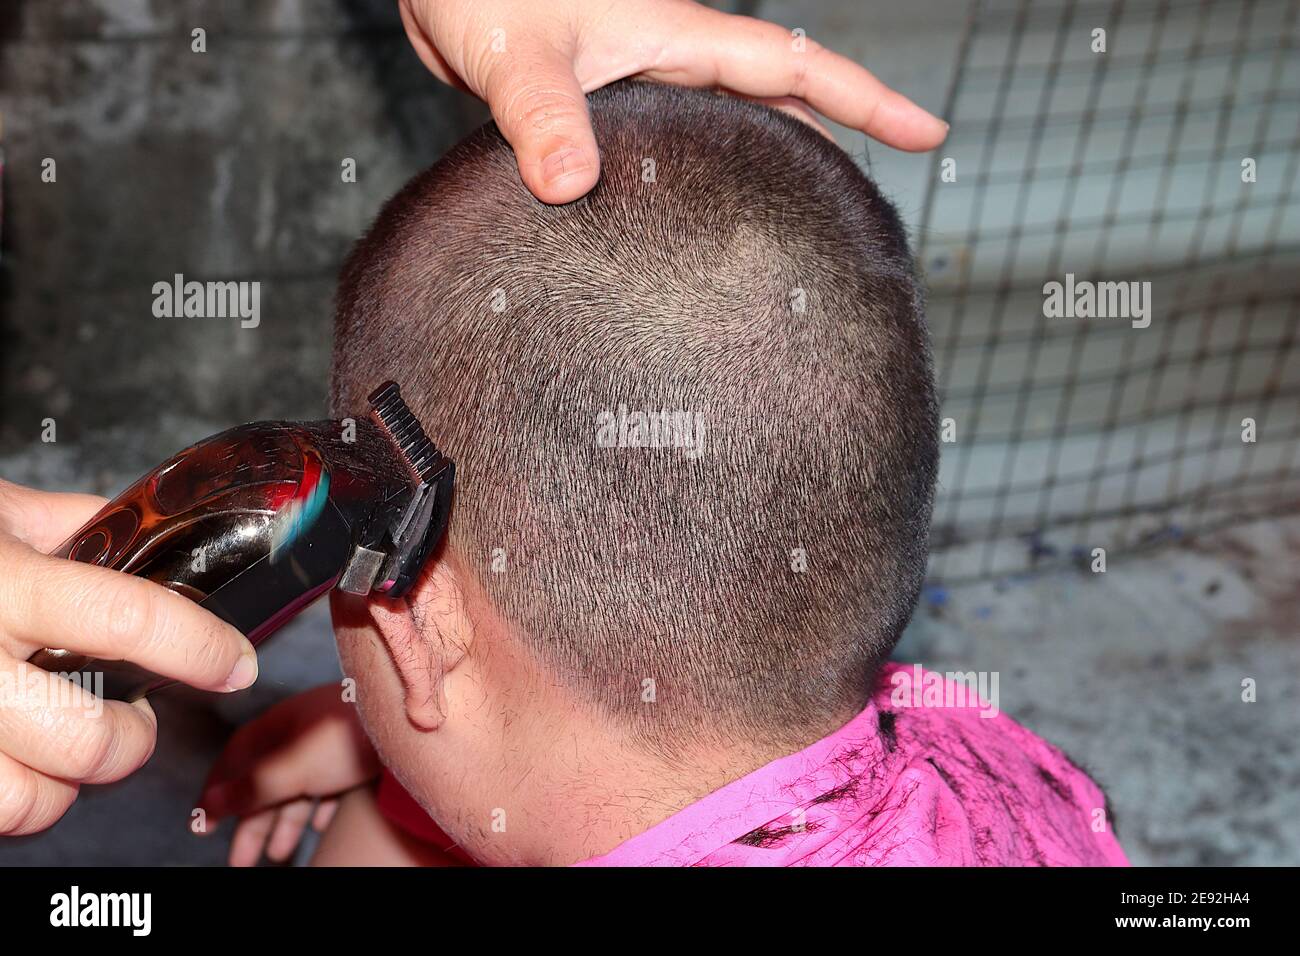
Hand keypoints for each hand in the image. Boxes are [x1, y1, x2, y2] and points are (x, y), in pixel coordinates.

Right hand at [0, 479, 259, 834]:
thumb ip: (73, 525)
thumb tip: (152, 531)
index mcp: (0, 584)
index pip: (127, 622)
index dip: (199, 649)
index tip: (236, 662)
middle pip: (87, 742)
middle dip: (134, 738)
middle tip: (136, 712)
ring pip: (28, 801)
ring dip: (68, 783)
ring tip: (70, 742)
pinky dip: (12, 797)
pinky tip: (14, 756)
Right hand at [198, 683, 380, 865]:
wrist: (414, 725)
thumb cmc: (351, 734)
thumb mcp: (294, 767)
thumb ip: (254, 787)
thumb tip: (211, 803)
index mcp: (280, 724)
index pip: (237, 757)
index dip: (219, 791)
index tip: (202, 823)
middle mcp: (304, 732)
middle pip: (268, 782)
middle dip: (252, 823)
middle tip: (240, 861)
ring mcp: (333, 744)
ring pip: (300, 789)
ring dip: (286, 823)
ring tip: (279, 855)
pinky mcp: (361, 756)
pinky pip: (333, 788)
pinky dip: (323, 810)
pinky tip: (322, 829)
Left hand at [398, 0, 947, 202]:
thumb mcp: (518, 50)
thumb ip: (543, 115)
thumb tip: (570, 184)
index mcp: (675, 36)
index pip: (794, 68)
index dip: (865, 100)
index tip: (927, 132)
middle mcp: (669, 60)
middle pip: (778, 104)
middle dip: (833, 144)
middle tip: (870, 203)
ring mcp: (639, 85)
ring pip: (727, 128)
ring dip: (768, 164)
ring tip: (801, 222)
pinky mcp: (603, 113)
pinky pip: (673, 149)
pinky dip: (701, 179)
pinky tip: (693, 224)